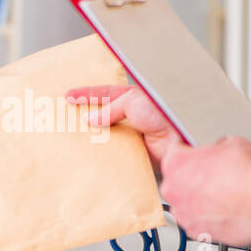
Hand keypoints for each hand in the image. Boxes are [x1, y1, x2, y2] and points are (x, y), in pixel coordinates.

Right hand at [64, 84, 181, 166]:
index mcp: (132, 98)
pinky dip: (107, 155)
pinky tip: (94, 156)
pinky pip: (118, 154)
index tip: (68, 96)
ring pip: (109, 136)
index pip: (104, 94)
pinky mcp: (138, 153)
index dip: (85, 94)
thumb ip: (110, 110)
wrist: (183, 137)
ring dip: (95, 139)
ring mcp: (135, 135)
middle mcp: (133, 116)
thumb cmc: (165, 112)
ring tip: (75, 140)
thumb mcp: (132, 102)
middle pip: (104, 117)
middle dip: (86, 118)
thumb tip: (91, 119)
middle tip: (67, 120)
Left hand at [159, 137, 250, 245]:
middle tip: (212, 174)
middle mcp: (173, 190)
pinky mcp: (197, 232)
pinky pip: (197, 222)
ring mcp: (183, 214)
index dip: (184, 148)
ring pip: (185, 204)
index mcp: (175, 163)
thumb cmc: (249, 174)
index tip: (188, 149)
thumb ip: (217, 146)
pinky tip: (223, 210)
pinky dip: (207, 218)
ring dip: (198, 199)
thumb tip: (220, 148)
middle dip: (190, 176)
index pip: (171, 149)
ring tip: (220, 194)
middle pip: (176, 180)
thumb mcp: (232, 143)